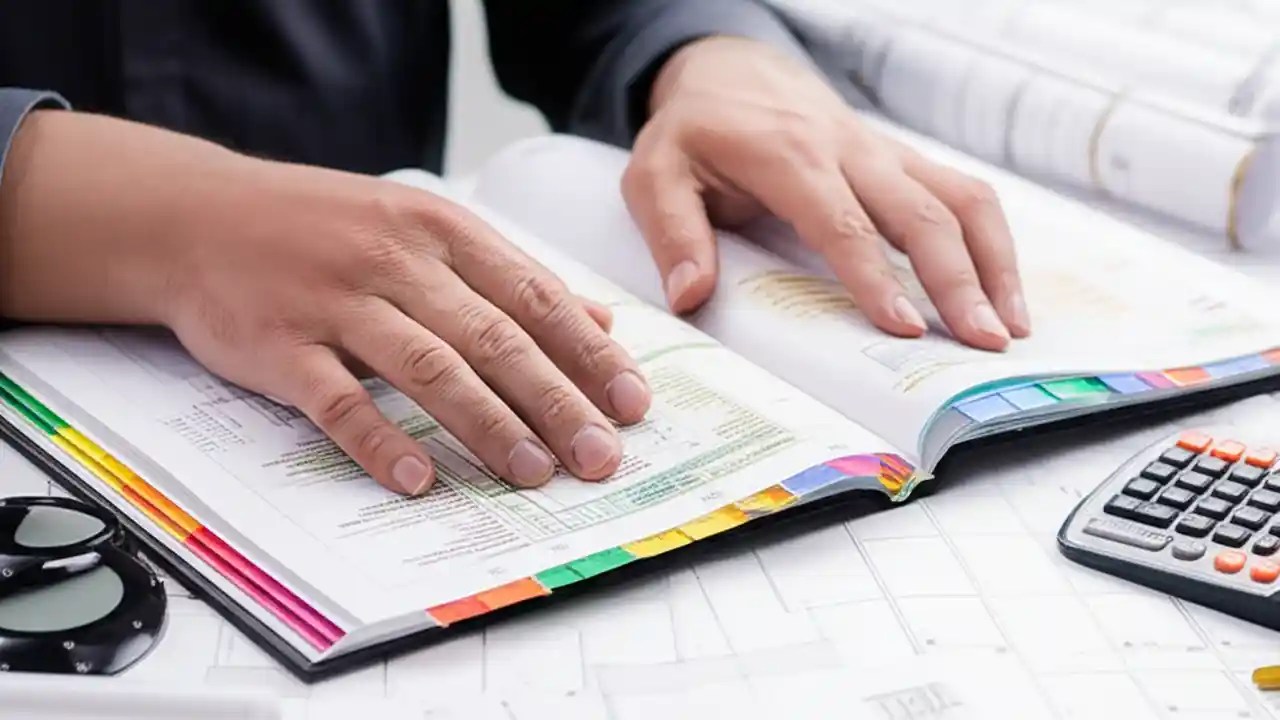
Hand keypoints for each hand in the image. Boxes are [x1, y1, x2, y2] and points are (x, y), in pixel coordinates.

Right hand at [0, 111, 649, 495]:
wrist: (197, 216)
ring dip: (487, 425)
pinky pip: (337, 400)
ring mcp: (337, 301)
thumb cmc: (325, 229)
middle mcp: (397, 261)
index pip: (534, 296)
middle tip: (600, 455)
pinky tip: (419, 479)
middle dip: (557, 401)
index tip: (632, 403)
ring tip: (533, 472)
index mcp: (441, 230)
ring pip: (429, 367)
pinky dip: (380, 441)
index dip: (589, 354)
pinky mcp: (281, 344)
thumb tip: (598, 320)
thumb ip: (510, 276)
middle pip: (494, 337)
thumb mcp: (423, 230)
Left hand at [624, 37, 1030, 350]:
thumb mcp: (656, 173)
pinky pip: (963, 194)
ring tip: (1010, 326)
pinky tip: (1003, 290)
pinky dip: (992, 242)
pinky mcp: (902, 161)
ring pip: (960, 198)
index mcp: (788, 155)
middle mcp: (849, 150)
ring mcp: (885, 153)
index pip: (842, 221)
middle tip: (982, 342)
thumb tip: (691, 296)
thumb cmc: (694, 131)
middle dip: (958, 279)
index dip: (876, 275)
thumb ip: (673, 232)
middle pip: (921, 213)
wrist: (730, 71)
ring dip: (994, 262)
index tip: (903, 327)